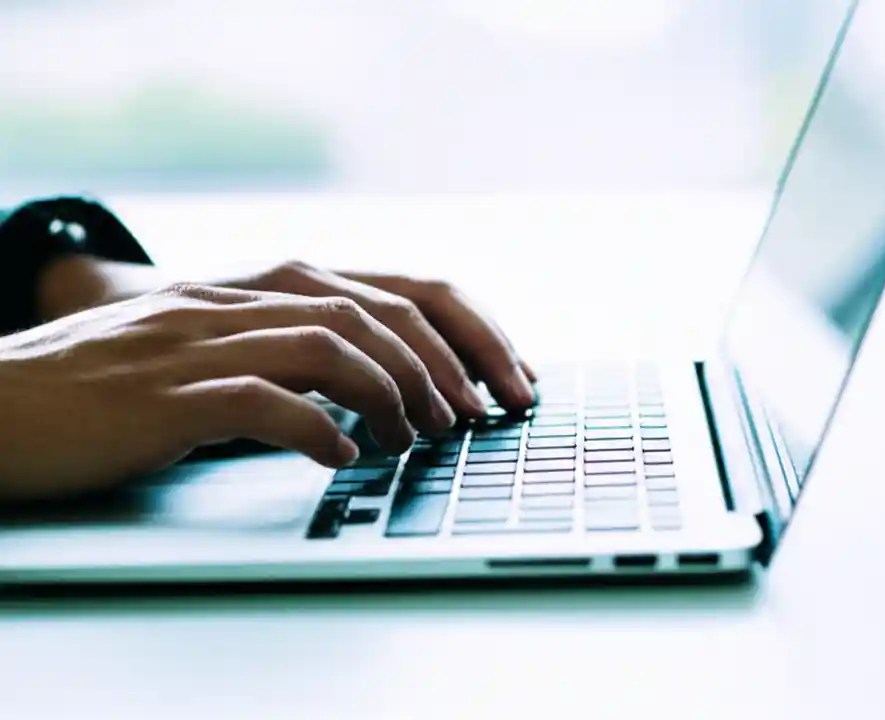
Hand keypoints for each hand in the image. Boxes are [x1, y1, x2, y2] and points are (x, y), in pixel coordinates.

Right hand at [0, 283, 456, 501]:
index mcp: (253, 289)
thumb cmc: (106, 390)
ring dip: (393, 392)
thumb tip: (371, 401)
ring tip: (418, 439)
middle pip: (372, 308)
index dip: (459, 328)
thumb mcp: (208, 355)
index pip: (386, 286)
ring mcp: (198, 342)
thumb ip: (282, 357)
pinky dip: (317, 428)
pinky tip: (343, 458)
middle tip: (476, 418)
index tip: (502, 377)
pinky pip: (261, 398)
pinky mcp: (164, 395)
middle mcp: (234, 301)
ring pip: (328, 341)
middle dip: (443, 363)